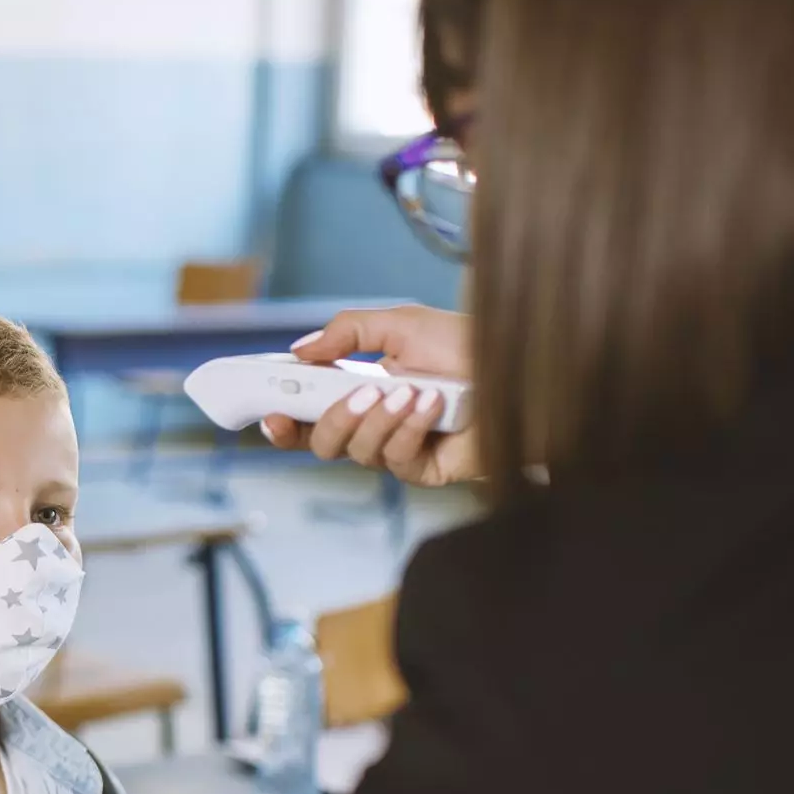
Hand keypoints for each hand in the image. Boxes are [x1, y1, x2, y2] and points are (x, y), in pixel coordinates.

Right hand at [261, 304, 480, 486]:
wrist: (521, 370)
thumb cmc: (467, 346)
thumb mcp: (401, 323)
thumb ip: (347, 332)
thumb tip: (300, 350)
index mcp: (360, 391)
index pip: (309, 417)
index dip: (284, 422)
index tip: (271, 413)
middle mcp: (374, 425)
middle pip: (322, 444)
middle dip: (332, 419)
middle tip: (356, 394)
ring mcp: (397, 450)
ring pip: (357, 452)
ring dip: (378, 419)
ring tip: (408, 392)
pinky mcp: (422, 470)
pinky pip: (395, 460)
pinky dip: (409, 429)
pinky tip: (431, 406)